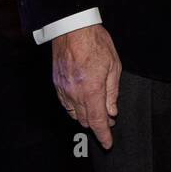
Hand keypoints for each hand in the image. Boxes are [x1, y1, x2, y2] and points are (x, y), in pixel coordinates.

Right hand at [52, 23, 120, 149]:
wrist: (72, 29)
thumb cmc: (96, 43)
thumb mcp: (114, 66)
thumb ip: (112, 92)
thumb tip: (112, 111)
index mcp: (91, 90)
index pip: (97, 120)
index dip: (103, 134)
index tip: (108, 143)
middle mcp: (75, 93)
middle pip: (85, 119)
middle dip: (97, 124)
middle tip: (109, 121)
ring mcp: (63, 90)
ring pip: (74, 114)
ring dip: (85, 117)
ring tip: (97, 113)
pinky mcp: (56, 84)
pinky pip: (65, 104)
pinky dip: (74, 109)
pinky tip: (82, 104)